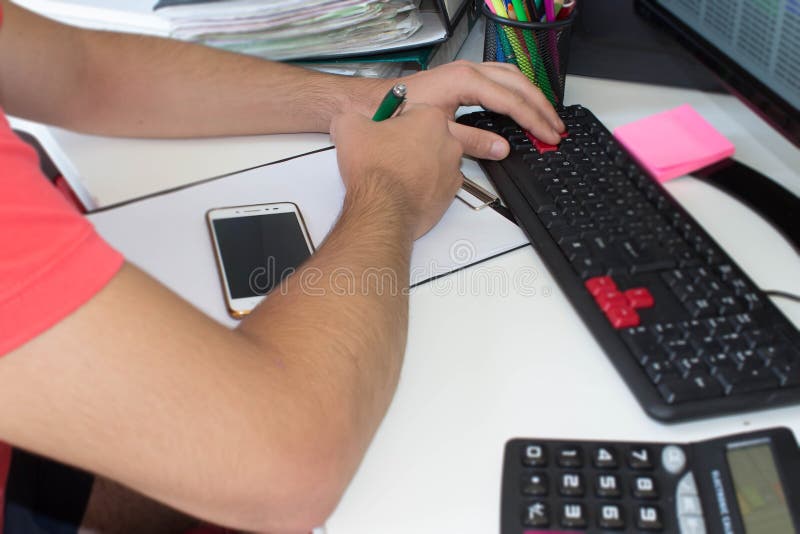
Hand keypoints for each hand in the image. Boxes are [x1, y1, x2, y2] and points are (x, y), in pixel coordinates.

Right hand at [330, 105, 462, 239]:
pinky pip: (435, 184)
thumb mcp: (348, 127)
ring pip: (432, 161)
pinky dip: (422, 186)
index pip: (410, 112)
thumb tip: (349, 122)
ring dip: (416, 165)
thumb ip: (351, 117)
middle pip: (425, 137)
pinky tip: (403, 191)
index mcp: (431, 118)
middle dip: (406, 144)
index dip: (391, 123)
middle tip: (385, 155)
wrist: (384, 210)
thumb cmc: (374, 167)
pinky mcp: (449, 195)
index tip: (380, 135)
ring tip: (393, 176)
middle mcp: (449, 142)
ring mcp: (452, 170)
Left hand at [395, 60, 565, 159]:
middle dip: (541, 108)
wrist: (374, 103)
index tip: (547, 136)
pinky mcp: (464, 77)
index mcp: (465, 81)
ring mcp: (467, 71)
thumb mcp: (438, 131)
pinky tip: (524, 103)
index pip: (511, 101)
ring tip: (548, 117)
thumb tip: (501, 148)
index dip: (533, 120)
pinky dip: (518, 91)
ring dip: (533, 96)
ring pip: (512, 77)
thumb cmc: (398, 112)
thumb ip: (472, 141)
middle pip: (518, 85)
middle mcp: (469, 71)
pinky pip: (501, 78)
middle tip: (556, 129)